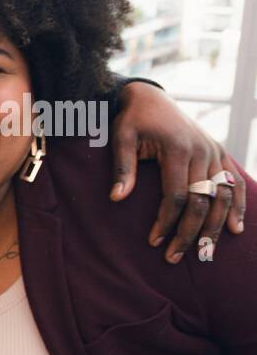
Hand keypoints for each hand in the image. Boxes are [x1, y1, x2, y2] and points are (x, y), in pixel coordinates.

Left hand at [110, 82, 244, 262]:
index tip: (153, 242)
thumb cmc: (132, 120)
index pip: (177, 195)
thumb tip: (117, 198)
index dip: (167, 221)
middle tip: (174, 257)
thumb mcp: (121, 138)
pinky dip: (238, 206)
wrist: (151, 97)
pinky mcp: (219, 153)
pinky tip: (235, 229)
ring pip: (223, 196)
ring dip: (215, 227)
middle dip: (189, 232)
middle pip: (202, 201)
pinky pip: (233, 183)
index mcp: (177, 148)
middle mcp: (202, 151)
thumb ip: (122, 168)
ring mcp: (214, 152)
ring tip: (205, 252)